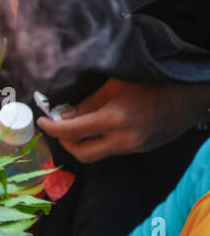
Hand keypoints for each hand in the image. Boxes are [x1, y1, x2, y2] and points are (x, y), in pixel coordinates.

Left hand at [37, 78, 209, 163]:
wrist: (193, 95)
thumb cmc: (156, 82)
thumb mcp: (118, 85)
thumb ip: (90, 102)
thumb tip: (65, 114)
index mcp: (117, 119)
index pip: (74, 131)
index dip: (52, 128)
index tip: (41, 121)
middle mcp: (126, 139)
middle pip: (83, 154)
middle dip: (65, 142)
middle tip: (58, 126)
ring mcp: (136, 147)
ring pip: (98, 153)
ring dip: (83, 142)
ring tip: (77, 123)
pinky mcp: (143, 149)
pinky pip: (113, 150)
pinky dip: (100, 141)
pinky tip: (98, 126)